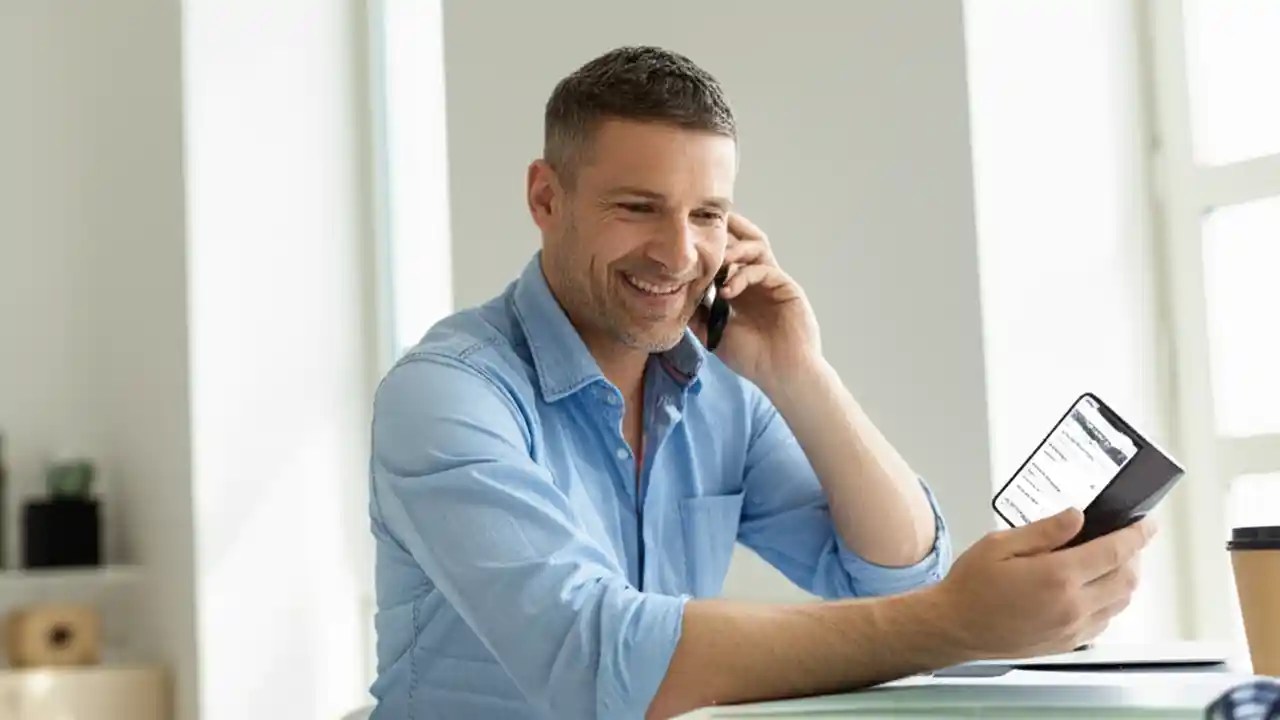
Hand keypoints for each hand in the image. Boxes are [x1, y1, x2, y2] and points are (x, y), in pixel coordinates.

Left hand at [690, 213, 821, 389]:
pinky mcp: (786, 286)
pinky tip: (726, 290)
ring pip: (757, 247)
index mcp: (740, 288)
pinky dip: (743, 275)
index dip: (711, 245)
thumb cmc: (752, 358)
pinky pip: (764, 269)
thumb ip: (697, 314)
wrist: (782, 374)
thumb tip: (673, 297)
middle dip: (728, 229)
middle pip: (744, 241)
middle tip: (705, 222)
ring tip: (716, 259)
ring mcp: (772, 281)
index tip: (689, 238)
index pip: (726, 257)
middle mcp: (757, 280)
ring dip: (735, 249)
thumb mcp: (714, 333)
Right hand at [927, 508, 1156, 659]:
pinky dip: (1110, 602)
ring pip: (1121, 603)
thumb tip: (1077, 517)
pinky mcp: (1067, 643)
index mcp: (1057, 576)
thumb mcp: (1000, 544)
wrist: (955, 627)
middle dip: (1134, 556)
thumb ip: (1044, 531)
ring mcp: (1073, 628)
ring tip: (1110, 562)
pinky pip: (1104, 622)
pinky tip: (1093, 589)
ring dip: (1124, 580)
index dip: (1137, 535)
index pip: (1115, 552)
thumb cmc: (971, 585)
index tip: (1147, 524)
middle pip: (1127, 579)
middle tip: (1126, 540)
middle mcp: (1072, 605)